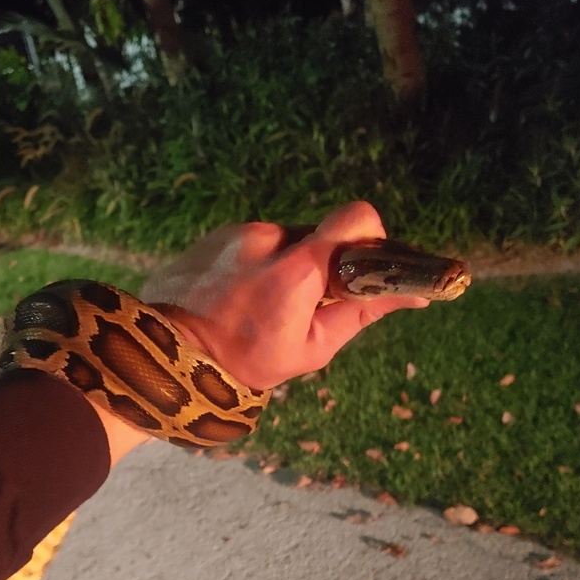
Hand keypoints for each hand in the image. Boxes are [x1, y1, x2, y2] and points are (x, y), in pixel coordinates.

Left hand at [142, 201, 428, 390]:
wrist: (164, 357)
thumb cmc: (245, 362)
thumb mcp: (311, 348)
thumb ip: (362, 313)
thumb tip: (415, 293)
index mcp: (296, 270)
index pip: (357, 217)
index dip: (370, 238)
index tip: (364, 269)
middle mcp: (267, 238)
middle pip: (319, 235)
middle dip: (322, 265)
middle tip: (303, 304)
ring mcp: (236, 233)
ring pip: (283, 240)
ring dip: (285, 266)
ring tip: (261, 305)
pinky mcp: (214, 234)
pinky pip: (251, 242)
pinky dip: (255, 264)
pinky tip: (237, 296)